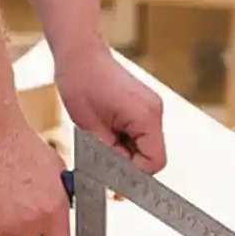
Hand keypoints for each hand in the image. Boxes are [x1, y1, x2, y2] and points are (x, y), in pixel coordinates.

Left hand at [55, 47, 165, 172]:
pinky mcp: (142, 107)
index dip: (133, 175)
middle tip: (103, 164)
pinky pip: (140, 134)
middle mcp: (154, 112)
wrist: (80, 54)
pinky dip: (125, 141)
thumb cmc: (82, 82)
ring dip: (125, 152)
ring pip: (145, 146)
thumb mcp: (91, 129)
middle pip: (152, 155)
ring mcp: (150, 108)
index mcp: (146, 117)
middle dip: (128, 164)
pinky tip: (106, 134)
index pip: (153, 162)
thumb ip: (108, 156)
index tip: (114, 180)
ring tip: (101, 143)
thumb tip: (116, 179)